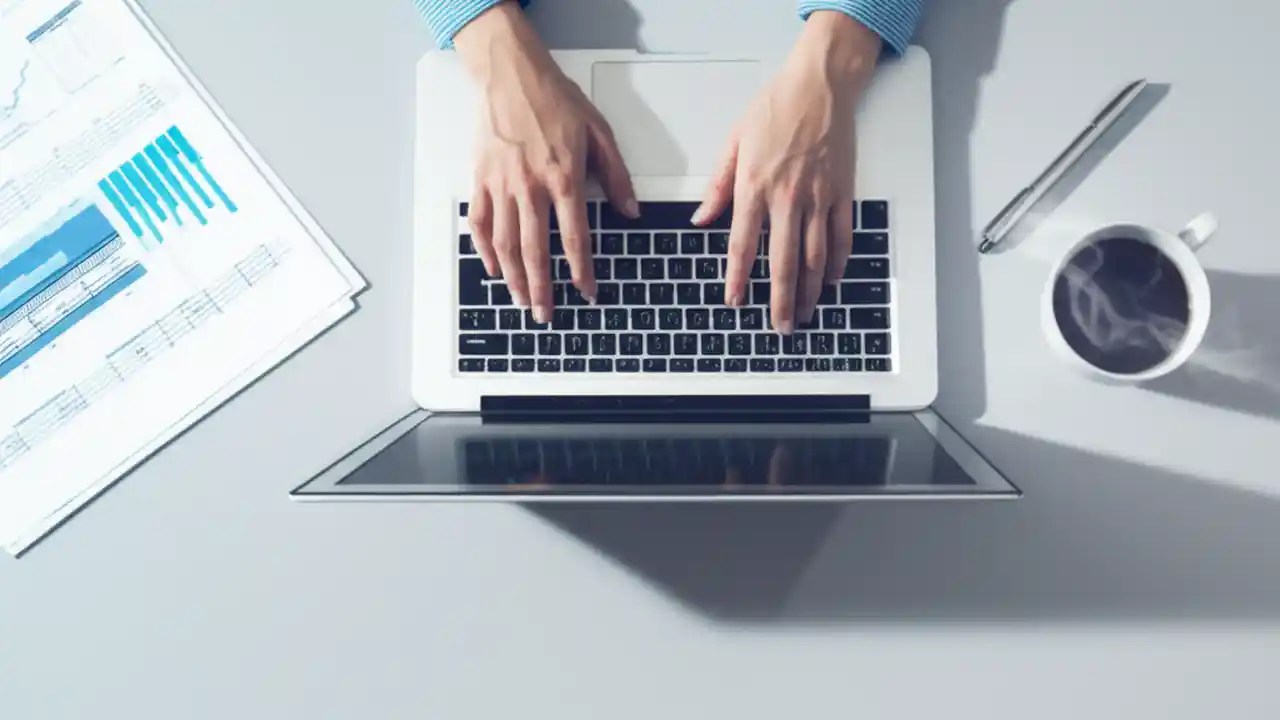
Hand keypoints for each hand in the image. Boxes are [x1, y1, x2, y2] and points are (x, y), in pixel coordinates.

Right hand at [455, 2, 637, 322]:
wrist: (511, 74)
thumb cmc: (555, 100)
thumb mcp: (599, 132)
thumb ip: (616, 176)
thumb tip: (630, 211)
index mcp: (563, 178)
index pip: (574, 237)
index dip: (581, 271)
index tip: (587, 292)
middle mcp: (529, 187)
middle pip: (534, 251)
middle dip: (541, 289)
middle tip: (545, 315)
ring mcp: (501, 185)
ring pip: (504, 244)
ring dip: (514, 279)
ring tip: (521, 301)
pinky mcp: (480, 178)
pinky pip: (478, 222)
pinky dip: (484, 250)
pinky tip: (494, 269)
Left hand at [693, 12, 881, 332]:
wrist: (820, 84)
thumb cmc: (775, 107)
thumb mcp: (734, 142)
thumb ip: (719, 186)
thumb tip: (701, 219)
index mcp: (755, 187)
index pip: (743, 245)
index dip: (738, 278)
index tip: (735, 302)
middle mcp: (787, 198)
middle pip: (783, 262)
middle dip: (780, 301)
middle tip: (779, 328)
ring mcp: (818, 197)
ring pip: (815, 257)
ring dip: (809, 291)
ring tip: (804, 315)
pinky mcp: (842, 192)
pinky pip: (842, 236)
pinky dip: (837, 263)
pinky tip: (830, 282)